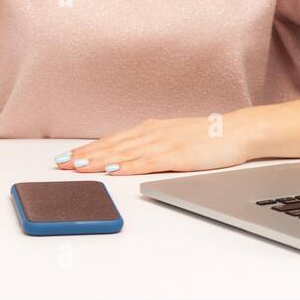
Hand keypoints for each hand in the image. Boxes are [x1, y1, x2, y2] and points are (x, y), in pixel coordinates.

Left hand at [53, 114, 255, 175]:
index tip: (67, 158)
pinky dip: (128, 166)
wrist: (239, 131)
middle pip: (112, 146)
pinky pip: (148, 162)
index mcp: (152, 129)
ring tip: (77, 168)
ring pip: (125, 153)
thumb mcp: (176, 136)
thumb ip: (153, 145)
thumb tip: (130, 156)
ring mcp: (165, 143)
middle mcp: (154, 133)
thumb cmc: (210, 137)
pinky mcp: (178, 155)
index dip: (87, 149)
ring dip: (98, 160)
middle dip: (84, 156)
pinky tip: (114, 170)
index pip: (113, 140)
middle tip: (60, 165)